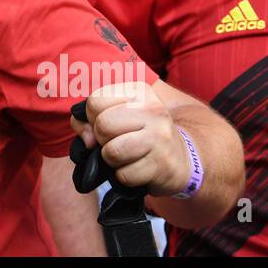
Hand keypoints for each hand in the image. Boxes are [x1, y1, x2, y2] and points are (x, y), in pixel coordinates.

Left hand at [70, 82, 189, 196]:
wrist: (180, 158)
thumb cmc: (139, 134)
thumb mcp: (117, 116)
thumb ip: (87, 120)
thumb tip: (87, 140)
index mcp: (138, 91)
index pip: (95, 101)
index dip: (92, 118)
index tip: (108, 124)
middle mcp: (153, 109)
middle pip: (102, 125)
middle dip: (102, 139)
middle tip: (116, 142)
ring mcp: (160, 137)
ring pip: (112, 151)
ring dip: (112, 160)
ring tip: (125, 156)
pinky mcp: (162, 164)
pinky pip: (124, 175)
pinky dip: (124, 176)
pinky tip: (137, 168)